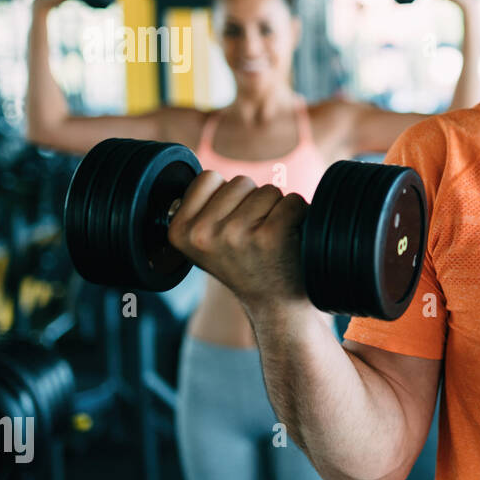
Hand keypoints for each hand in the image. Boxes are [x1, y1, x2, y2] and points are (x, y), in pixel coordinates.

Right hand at [167, 172, 309, 311]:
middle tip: (255, 238)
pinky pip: (293, 201)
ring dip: (276, 210)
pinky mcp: (270, 236)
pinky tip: (290, 240)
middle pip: (241, 181)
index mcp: (180, 231)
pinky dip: (299, 215)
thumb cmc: (245, 266)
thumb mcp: (206, 241)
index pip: (208, 178)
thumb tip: (205, 173)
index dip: (228, 197)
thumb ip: (201, 208)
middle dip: (254, 202)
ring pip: (268, 190)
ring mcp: (236, 234)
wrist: (275, 306)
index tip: (232, 227)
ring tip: (271, 241)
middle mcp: (203, 233)